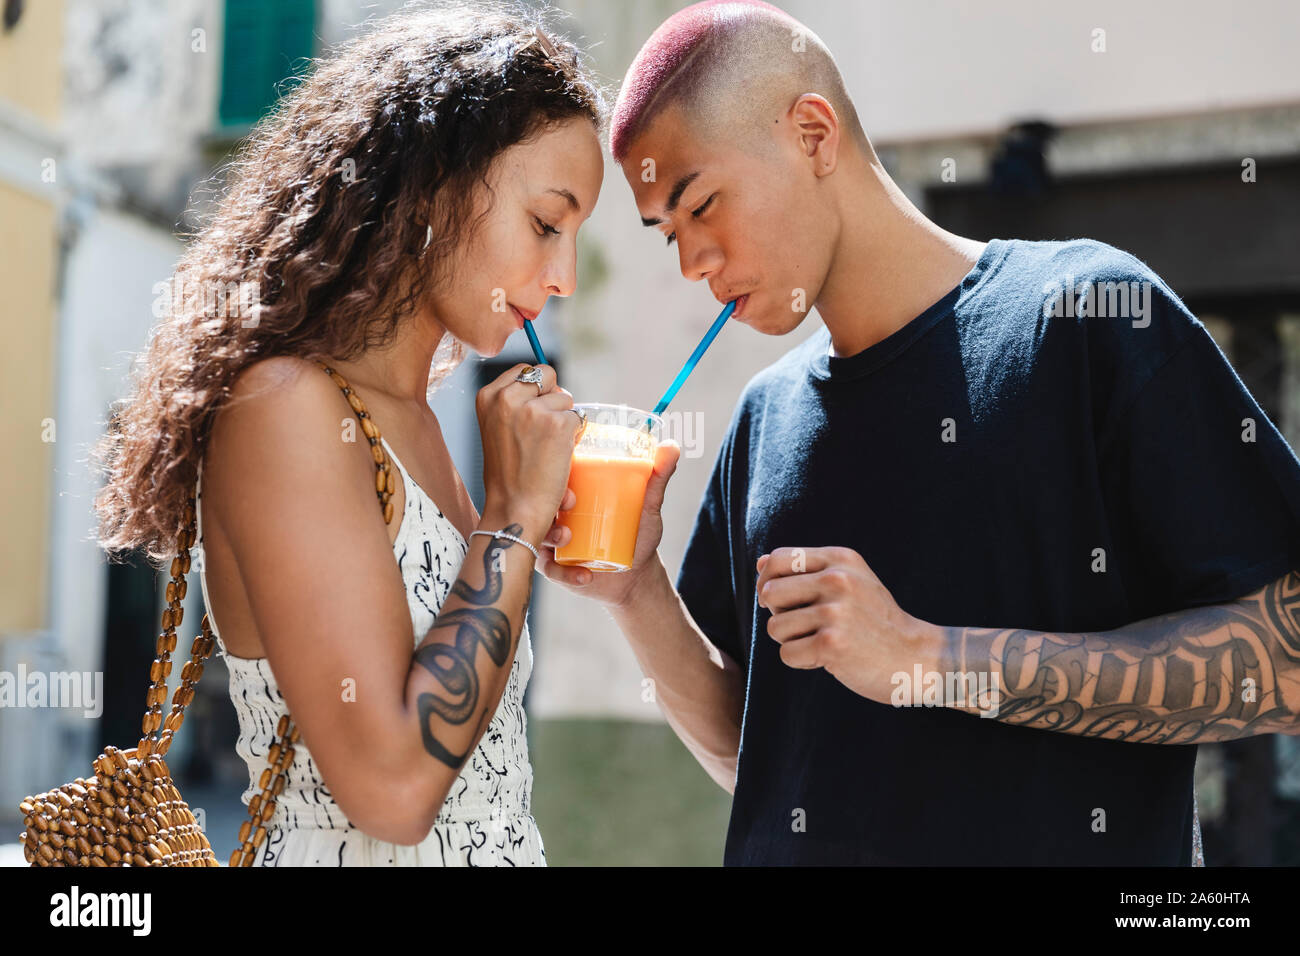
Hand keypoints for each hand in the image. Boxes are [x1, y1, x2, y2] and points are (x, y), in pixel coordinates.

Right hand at [476, 363, 582, 543]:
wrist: (514, 508)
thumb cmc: (509, 475)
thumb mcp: (497, 430)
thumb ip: (514, 405)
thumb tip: (548, 385)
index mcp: (488, 396)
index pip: (525, 369)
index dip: (536, 390)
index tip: (532, 412)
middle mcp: (507, 398)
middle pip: (548, 374)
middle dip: (553, 398)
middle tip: (543, 431)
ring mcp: (533, 410)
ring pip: (565, 398)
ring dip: (563, 421)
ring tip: (547, 449)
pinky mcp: (557, 424)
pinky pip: (578, 419)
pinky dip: (574, 437)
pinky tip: (557, 456)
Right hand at [536, 439, 681, 606]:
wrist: (635, 576)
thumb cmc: (638, 534)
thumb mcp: (647, 505)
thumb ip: (658, 477)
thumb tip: (671, 445)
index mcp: (573, 492)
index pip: (552, 475)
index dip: (551, 468)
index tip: (567, 469)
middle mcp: (557, 514)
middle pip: (538, 501)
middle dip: (546, 499)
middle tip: (568, 503)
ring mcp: (552, 540)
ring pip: (538, 533)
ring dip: (550, 534)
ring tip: (567, 537)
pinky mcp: (553, 567)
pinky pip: (548, 568)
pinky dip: (565, 573)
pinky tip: (585, 576)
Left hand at [755, 546, 935, 703]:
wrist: (915, 656)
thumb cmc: (874, 620)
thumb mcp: (850, 582)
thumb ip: (805, 570)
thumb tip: (760, 562)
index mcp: (840, 559)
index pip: (777, 559)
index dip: (769, 581)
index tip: (783, 600)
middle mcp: (837, 580)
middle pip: (769, 592)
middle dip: (779, 614)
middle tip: (806, 625)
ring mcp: (835, 612)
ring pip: (775, 627)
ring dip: (792, 641)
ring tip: (822, 641)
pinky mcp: (832, 645)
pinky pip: (787, 654)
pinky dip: (801, 661)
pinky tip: (828, 658)